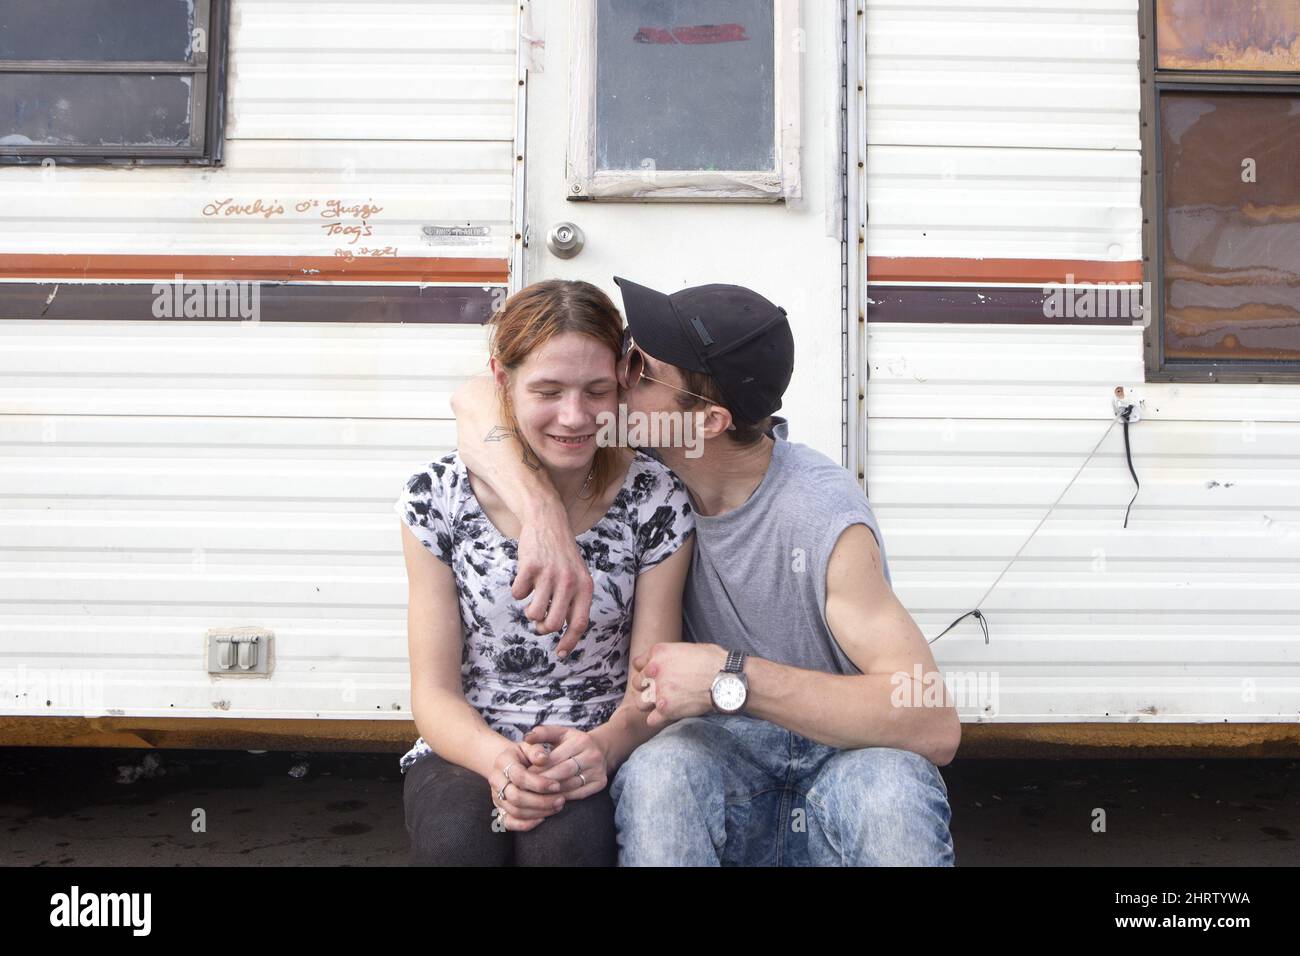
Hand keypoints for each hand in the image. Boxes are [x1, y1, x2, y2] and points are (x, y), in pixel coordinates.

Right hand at [487, 741, 565, 832]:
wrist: (508, 764)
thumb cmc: (524, 755)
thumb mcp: (529, 747)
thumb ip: (536, 751)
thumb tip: (544, 758)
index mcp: (502, 762)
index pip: (519, 776)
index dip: (539, 783)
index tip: (558, 785)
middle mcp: (496, 781)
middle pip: (516, 797)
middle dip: (541, 801)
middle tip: (561, 800)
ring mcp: (496, 797)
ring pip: (515, 811)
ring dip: (539, 812)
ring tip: (558, 806)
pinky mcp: (499, 810)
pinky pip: (509, 823)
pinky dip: (526, 824)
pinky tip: (543, 819)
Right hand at [513, 498, 593, 656]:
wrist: (548, 521)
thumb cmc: (561, 554)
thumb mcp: (577, 576)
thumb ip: (573, 601)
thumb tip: (559, 631)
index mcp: (585, 586)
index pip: (579, 623)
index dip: (569, 641)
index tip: (560, 653)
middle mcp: (569, 582)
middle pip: (552, 624)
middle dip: (542, 628)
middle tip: (539, 621)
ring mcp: (549, 574)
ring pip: (533, 613)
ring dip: (529, 610)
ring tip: (533, 595)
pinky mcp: (530, 567)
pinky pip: (518, 595)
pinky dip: (518, 590)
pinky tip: (525, 577)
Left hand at [522, 725, 608, 799]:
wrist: (600, 750)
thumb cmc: (573, 742)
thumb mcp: (559, 733)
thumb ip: (542, 733)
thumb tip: (526, 738)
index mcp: (580, 741)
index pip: (555, 758)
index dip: (538, 768)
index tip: (524, 775)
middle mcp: (592, 755)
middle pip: (563, 772)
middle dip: (543, 781)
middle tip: (527, 788)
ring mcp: (598, 770)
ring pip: (571, 785)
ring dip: (552, 792)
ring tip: (535, 795)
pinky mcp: (600, 783)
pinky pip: (579, 794)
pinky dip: (564, 797)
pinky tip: (551, 799)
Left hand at [632, 643, 728, 728]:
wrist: (726, 679)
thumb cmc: (714, 662)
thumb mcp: (688, 649)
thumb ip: (670, 656)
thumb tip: (667, 662)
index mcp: (659, 652)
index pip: (638, 663)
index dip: (646, 670)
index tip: (654, 676)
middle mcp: (654, 670)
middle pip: (637, 683)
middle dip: (647, 688)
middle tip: (661, 690)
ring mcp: (658, 690)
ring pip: (640, 703)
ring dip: (649, 705)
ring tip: (663, 704)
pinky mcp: (666, 709)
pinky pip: (651, 720)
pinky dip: (658, 720)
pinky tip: (669, 716)